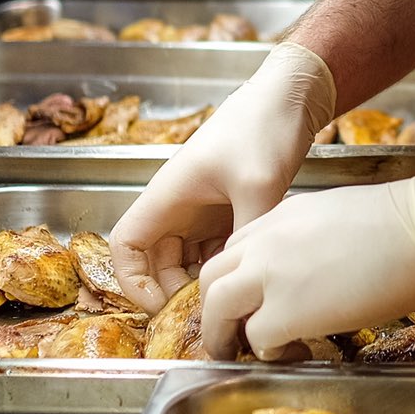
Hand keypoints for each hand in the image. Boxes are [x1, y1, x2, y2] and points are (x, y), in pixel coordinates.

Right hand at [108, 41, 336, 312]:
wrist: (290, 98)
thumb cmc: (263, 127)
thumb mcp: (259, 183)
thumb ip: (247, 230)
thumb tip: (244, 277)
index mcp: (168, 195)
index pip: (124, 244)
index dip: (132, 281)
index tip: (160, 306)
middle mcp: (178, 206)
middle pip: (155, 262)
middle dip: (173, 291)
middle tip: (208, 316)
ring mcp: (202, 211)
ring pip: (185, 261)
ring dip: (199, 283)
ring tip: (229, 303)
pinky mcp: (226, 212)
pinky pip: (212, 251)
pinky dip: (221, 269)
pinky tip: (246, 280)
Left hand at [198, 155, 414, 358]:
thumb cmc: (406, 221)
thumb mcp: (339, 217)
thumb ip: (310, 240)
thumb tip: (315, 270)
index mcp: (281, 217)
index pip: (234, 250)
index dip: (237, 281)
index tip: (250, 301)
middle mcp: (265, 242)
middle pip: (212, 278)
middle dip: (216, 310)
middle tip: (233, 334)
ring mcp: (270, 275)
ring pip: (218, 308)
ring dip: (226, 336)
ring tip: (243, 353)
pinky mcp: (286, 311)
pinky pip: (257, 339)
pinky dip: (269, 353)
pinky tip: (294, 354)